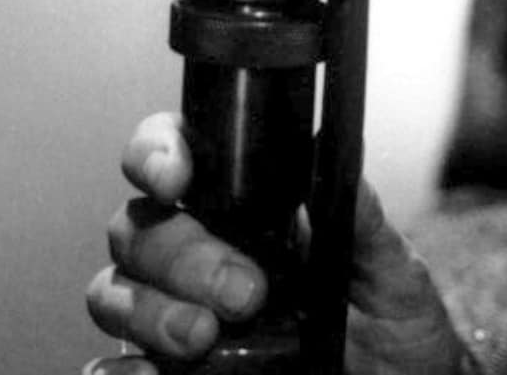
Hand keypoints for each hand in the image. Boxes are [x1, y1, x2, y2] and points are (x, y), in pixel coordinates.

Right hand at [84, 113, 467, 372]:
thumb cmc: (394, 327)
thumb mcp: (390, 268)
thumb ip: (361, 217)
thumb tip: (329, 153)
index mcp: (246, 208)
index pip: (176, 155)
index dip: (158, 153)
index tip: (178, 178)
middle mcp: (197, 253)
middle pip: (138, 228)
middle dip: (180, 253)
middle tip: (245, 290)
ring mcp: (175, 315)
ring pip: (113, 292)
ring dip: (147, 309)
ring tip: (203, 336)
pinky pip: (113, 368)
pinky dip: (119, 370)